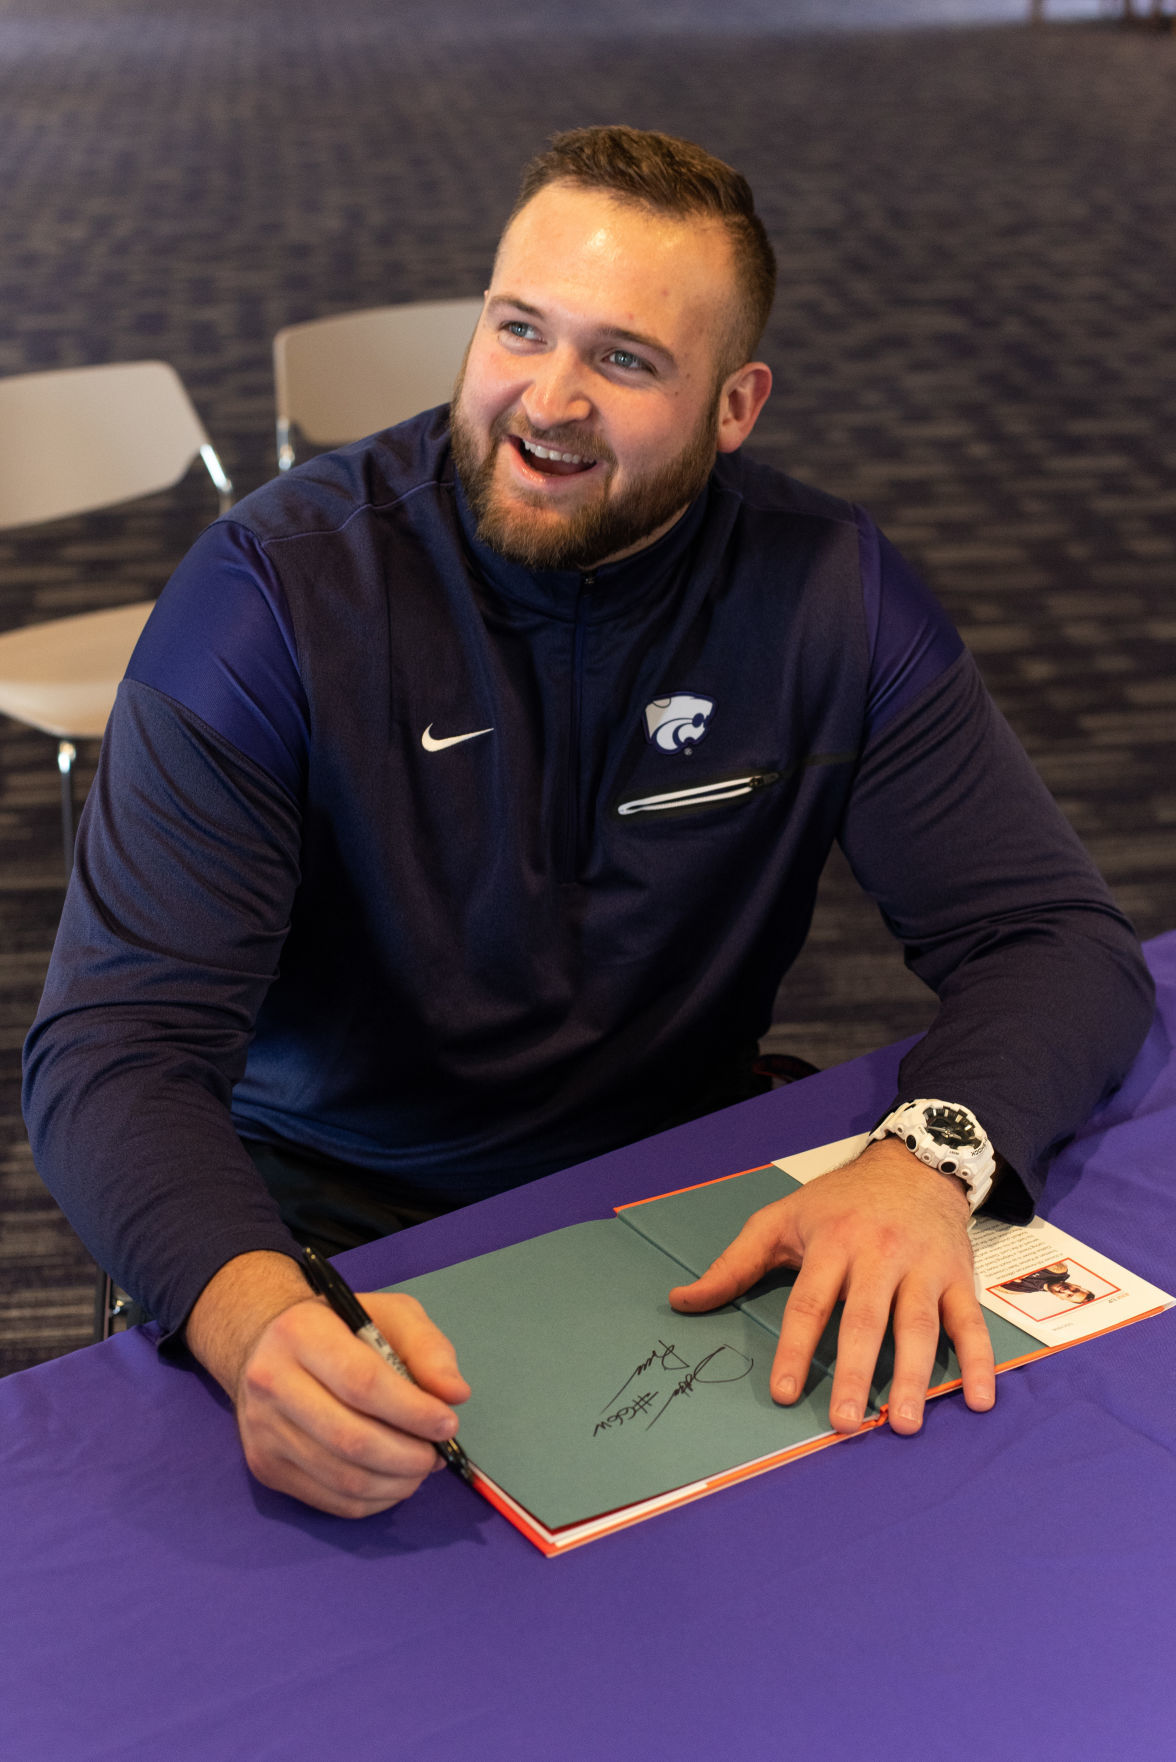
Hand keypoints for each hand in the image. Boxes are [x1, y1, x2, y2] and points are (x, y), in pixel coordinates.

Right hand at [187, 1251, 469, 1516]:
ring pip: (342, 1477)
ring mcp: (263, 1431)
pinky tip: (393, 1481)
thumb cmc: (340, 1327)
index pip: (362, 1383)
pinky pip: (330, 1500)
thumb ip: (427, 1348)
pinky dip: (373, 1501)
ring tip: (420, 1466)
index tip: (447, 1423)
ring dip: (395, 1482)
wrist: (267, 1347)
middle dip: (407, 1455)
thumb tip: (455, 1394)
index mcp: (301, 1333)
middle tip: (436, 1453)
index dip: (412, 1411)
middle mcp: (271, 1382)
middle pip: (350, 1439)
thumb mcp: (390, 1315)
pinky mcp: (266, 1468)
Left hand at [668, 1139, 994, 1434]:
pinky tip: (978, 1399)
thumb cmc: (840, 1202)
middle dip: (854, 1372)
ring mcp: (923, 1268)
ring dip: (913, 1377)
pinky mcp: (959, 1277)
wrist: (915, 1165)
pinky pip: (971, 1323)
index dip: (795, 1348)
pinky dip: (979, 1361)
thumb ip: (735, 1264)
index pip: (809, 1302)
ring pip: (919, 1325)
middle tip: (845, 1423)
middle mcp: (878, 1255)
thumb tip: (683, 1301)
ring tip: (902, 1422)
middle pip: (865, 1319)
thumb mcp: (782, 1220)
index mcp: (832, 1242)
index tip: (784, 1393)